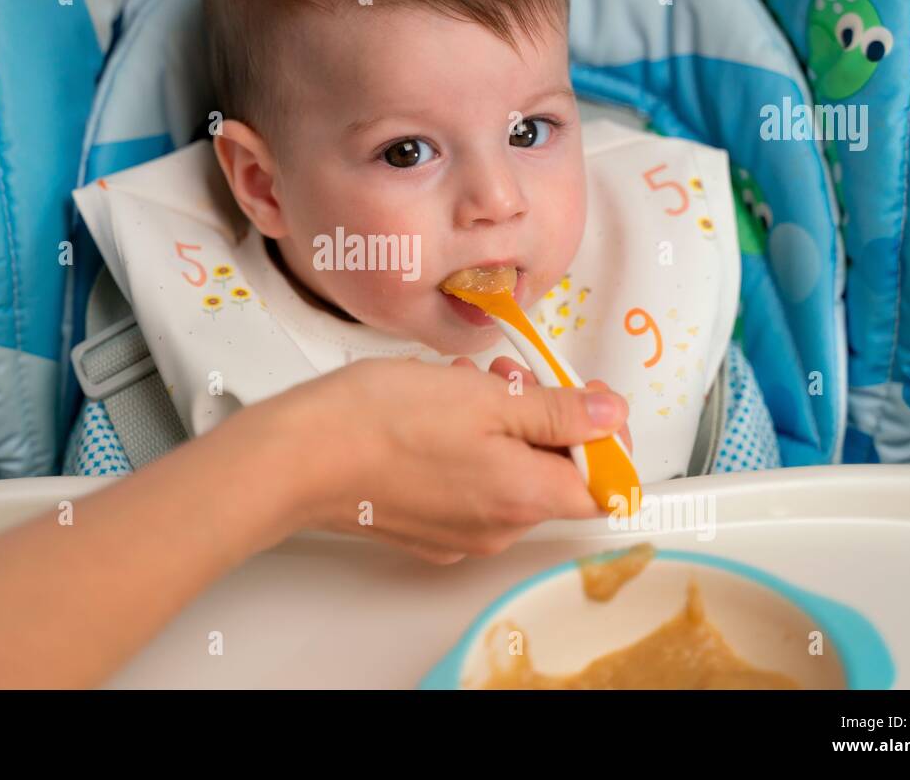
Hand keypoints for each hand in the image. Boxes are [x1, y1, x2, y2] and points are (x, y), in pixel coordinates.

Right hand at [254, 358, 629, 563]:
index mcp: (524, 497)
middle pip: (555, 476)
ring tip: (465, 385)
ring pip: (510, 476)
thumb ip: (557, 411)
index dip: (603, 436)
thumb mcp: (486, 397)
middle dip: (544, 419)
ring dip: (503, 427)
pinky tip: (435, 414)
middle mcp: (498, 529)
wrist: (298, 457)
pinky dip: (468, 450)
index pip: (603, 483)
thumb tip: (611, 417)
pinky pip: (470, 489)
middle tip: (510, 375)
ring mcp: (459, 533)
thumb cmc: (380, 423)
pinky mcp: (425, 528)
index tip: (584, 397)